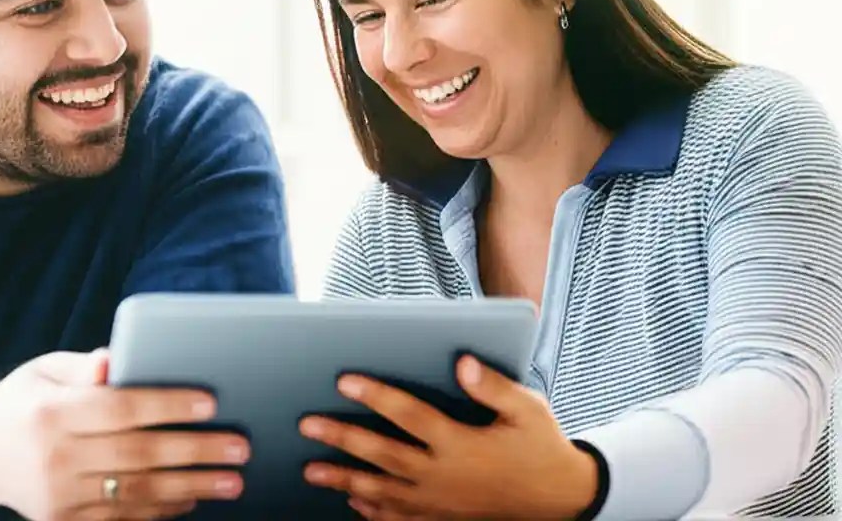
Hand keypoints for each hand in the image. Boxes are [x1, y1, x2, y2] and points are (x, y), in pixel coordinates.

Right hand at [0, 349, 248, 520]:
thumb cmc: (24, 402)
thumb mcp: (45, 371)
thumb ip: (85, 367)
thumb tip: (114, 360)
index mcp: (51, 412)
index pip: (121, 408)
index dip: (169, 405)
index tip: (211, 403)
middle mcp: (52, 458)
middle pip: (138, 454)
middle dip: (196, 452)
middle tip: (239, 448)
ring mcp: (56, 498)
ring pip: (136, 494)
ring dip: (190, 488)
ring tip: (230, 481)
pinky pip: (120, 520)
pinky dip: (160, 511)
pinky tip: (191, 499)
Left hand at [299, 356, 598, 519]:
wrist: (560, 500)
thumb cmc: (542, 449)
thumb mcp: (528, 411)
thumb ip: (494, 387)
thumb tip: (462, 363)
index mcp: (461, 443)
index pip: (409, 415)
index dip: (376, 396)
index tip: (345, 381)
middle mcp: (444, 475)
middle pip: (383, 454)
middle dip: (342, 439)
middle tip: (308, 425)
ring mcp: (440, 502)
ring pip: (382, 491)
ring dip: (344, 479)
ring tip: (311, 470)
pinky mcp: (443, 519)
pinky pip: (400, 519)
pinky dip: (373, 512)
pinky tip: (352, 502)